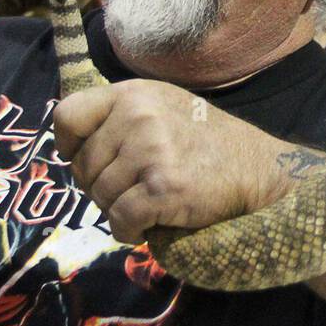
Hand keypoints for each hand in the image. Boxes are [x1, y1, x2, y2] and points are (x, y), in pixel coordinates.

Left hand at [53, 79, 289, 244]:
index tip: (89, 161)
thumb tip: (71, 149)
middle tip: (134, 190)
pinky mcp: (163, 187)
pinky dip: (130, 231)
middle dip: (101, 187)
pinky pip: (119, 220)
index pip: (67, 115)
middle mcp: (138, 115)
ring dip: (119, 210)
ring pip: (99, 197)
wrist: (258, 169)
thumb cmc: (205, 143)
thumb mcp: (162, 108)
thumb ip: (120, 117)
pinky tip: (151, 224)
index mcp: (133, 94)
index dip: (69, 146)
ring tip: (149, 204)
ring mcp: (151, 150)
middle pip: (82, 166)